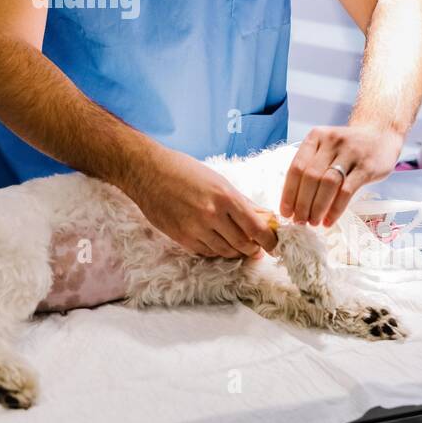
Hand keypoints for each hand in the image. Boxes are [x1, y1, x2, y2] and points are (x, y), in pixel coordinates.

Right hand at [123, 148, 277, 257]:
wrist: (147, 172)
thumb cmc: (184, 170)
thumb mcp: (218, 180)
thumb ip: (242, 202)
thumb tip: (264, 217)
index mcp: (225, 197)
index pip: (257, 228)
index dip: (269, 240)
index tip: (274, 244)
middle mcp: (212, 216)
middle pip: (243, 244)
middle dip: (253, 249)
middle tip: (257, 247)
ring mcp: (196, 229)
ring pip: (225, 252)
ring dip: (235, 252)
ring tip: (238, 246)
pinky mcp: (182, 238)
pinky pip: (207, 252)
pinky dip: (217, 251)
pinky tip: (218, 243)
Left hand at [281, 124, 403, 227]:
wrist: (380, 135)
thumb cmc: (347, 147)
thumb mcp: (326, 147)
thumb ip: (310, 165)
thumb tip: (292, 199)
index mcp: (316, 137)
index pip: (296, 167)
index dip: (289, 192)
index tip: (285, 211)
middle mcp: (331, 142)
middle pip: (310, 177)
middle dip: (302, 203)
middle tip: (300, 220)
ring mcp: (350, 153)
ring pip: (328, 184)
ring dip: (317, 207)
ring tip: (313, 222)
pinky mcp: (366, 167)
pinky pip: (347, 191)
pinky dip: (335, 209)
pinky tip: (329, 220)